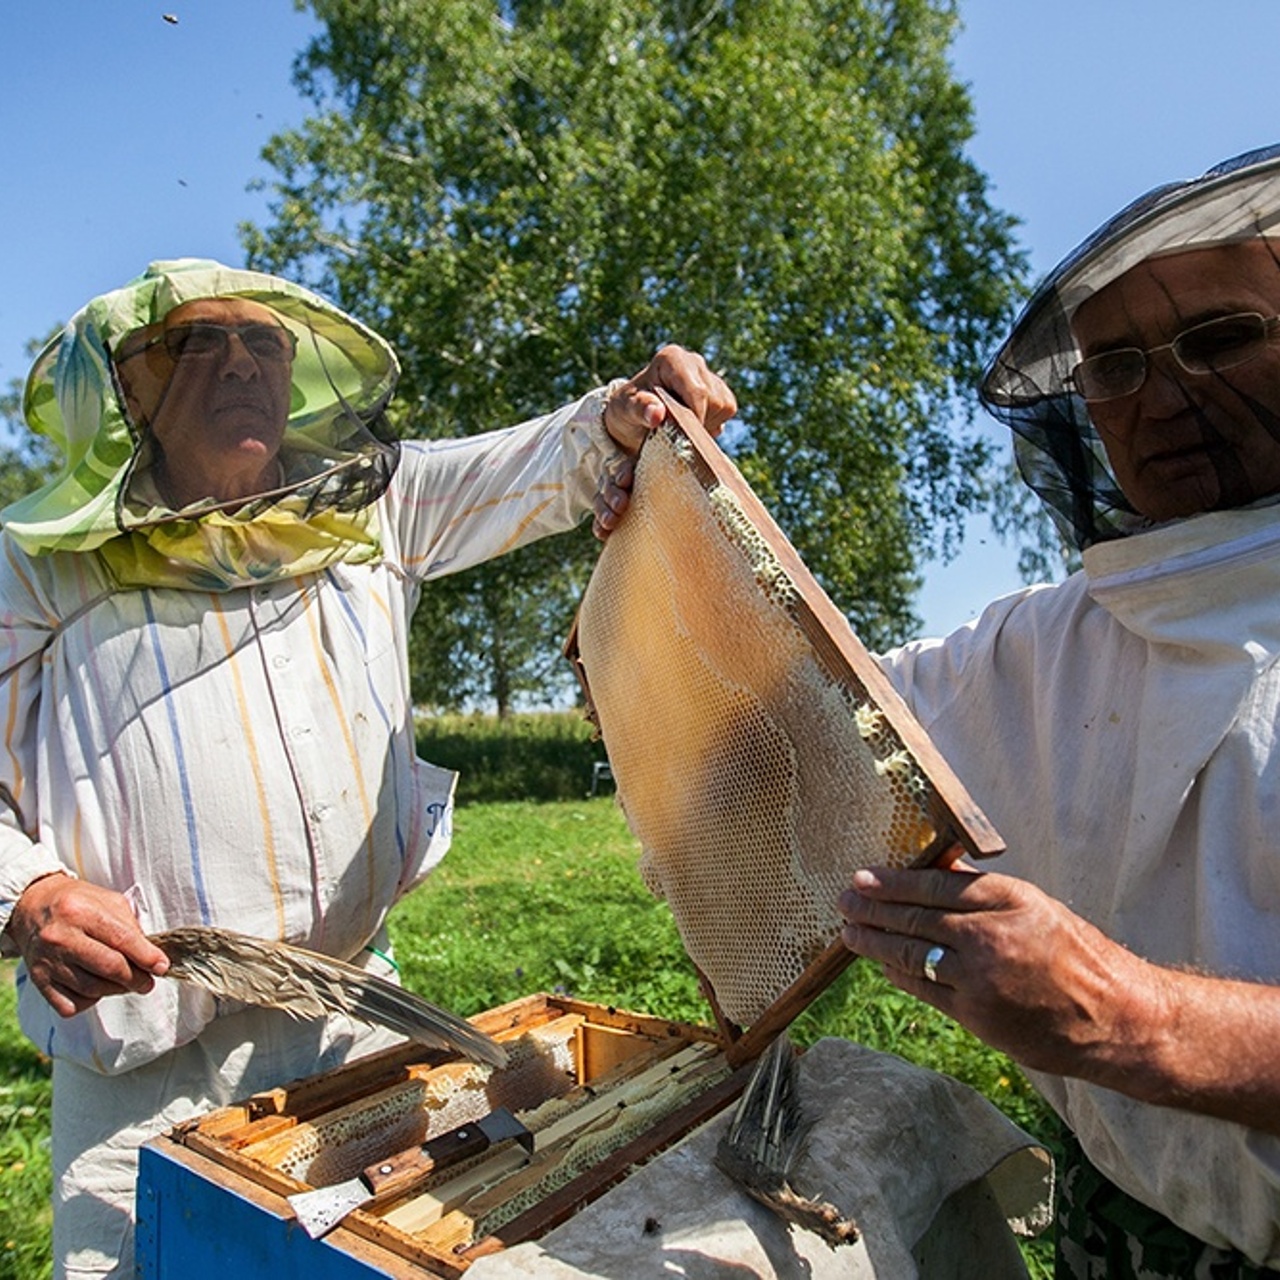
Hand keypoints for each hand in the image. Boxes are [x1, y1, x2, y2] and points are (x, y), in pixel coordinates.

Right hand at [6, 873, 170, 1017]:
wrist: (32, 907)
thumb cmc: (77, 903)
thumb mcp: (107, 901)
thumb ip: (130, 926)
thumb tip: (151, 955)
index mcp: (81, 912)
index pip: (122, 940)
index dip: (147, 956)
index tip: (162, 967)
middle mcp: (61, 938)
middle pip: (109, 968)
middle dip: (136, 979)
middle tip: (148, 982)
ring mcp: (47, 962)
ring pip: (92, 989)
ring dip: (117, 990)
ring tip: (126, 983)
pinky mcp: (38, 981)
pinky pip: (70, 1005)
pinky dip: (89, 1001)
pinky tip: (96, 988)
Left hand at [594, 345, 735, 537]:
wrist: (634, 417)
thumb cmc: (628, 410)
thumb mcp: (626, 410)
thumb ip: (640, 409)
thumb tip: (657, 414)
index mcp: (672, 359)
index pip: (698, 391)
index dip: (695, 417)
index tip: (683, 437)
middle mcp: (694, 362)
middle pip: (713, 400)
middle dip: (698, 423)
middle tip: (675, 434)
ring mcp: (709, 376)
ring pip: (723, 407)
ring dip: (705, 424)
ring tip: (679, 427)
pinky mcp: (720, 391)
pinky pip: (727, 412)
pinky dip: (711, 424)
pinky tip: (690, 425)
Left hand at [837, 866, 1166, 1080]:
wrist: (1118, 1019)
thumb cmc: (1077, 956)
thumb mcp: (1036, 906)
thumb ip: (983, 892)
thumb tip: (935, 866)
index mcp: (1010, 899)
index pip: (935, 884)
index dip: (892, 881)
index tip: (863, 877)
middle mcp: (992, 936)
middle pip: (915, 918)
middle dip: (872, 910)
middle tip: (844, 902)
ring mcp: (982, 979)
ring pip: (912, 955)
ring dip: (874, 943)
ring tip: (850, 933)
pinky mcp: (977, 1016)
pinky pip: (925, 990)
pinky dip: (900, 975)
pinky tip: (884, 965)